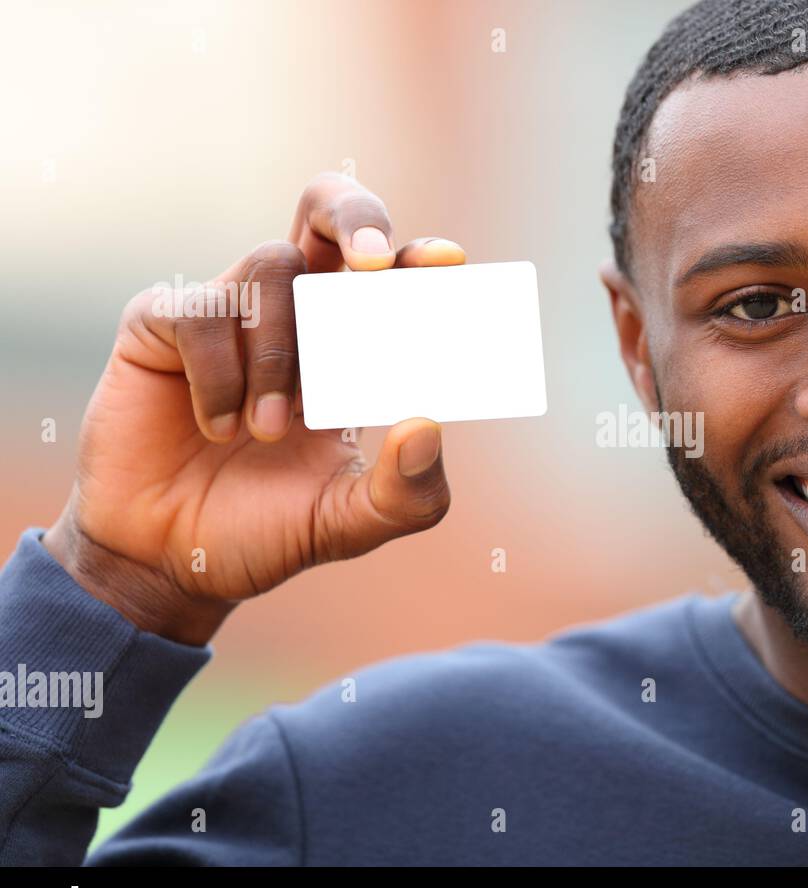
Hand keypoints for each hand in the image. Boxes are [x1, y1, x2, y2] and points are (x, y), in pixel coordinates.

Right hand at [43, 173, 464, 645]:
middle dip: (358, 216)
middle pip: (329, 209)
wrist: (171, 562)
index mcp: (353, 345)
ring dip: (281, 353)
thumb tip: (430, 426)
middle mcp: (296, 311)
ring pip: (272, 266)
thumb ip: (407, 492)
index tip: (448, 263)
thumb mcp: (350, 521)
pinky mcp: (161, 322)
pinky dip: (221, 375)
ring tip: (268, 432)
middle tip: (374, 264)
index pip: (395, 278)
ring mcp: (230, 310)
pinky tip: (219, 428)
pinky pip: (202, 312)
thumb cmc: (267, 528)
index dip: (421, 258)